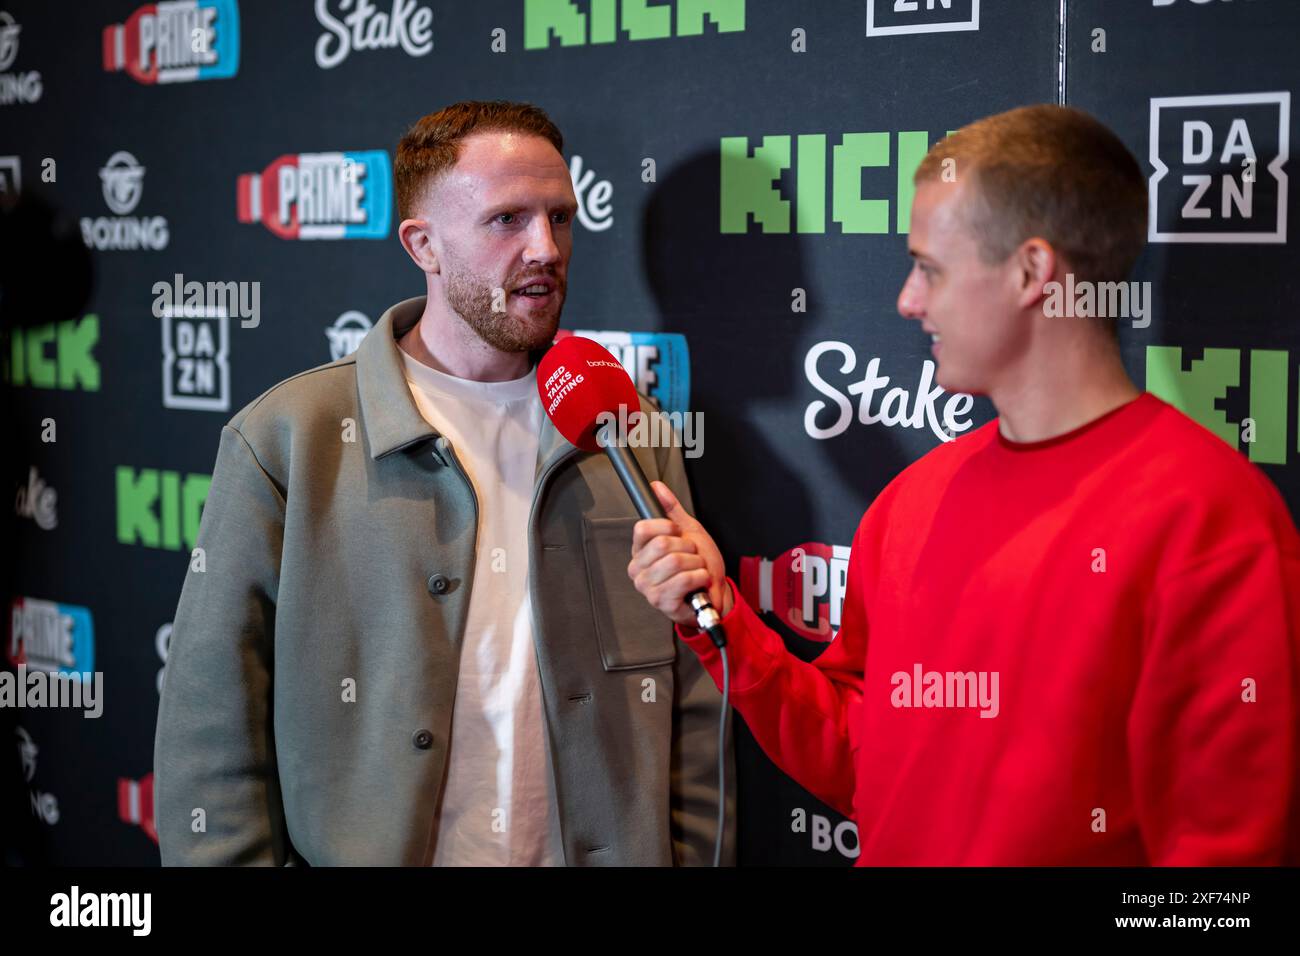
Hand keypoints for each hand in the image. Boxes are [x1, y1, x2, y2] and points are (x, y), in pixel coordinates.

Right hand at [628, 481, 732, 631]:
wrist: (713, 592)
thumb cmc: (698, 565)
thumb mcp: (688, 531)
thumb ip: (671, 509)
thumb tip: (656, 487)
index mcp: (641, 551)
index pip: (642, 529)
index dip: (667, 526)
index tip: (678, 532)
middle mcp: (639, 570)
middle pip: (662, 544)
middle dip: (688, 547)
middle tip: (692, 556)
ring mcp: (648, 588)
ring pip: (675, 561)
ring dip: (697, 563)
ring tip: (697, 569)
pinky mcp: (662, 602)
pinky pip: (684, 580)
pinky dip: (700, 577)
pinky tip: (699, 580)